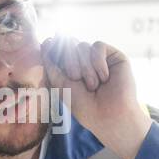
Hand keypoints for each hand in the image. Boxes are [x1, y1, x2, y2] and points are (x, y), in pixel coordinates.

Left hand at [41, 35, 151, 158]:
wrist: (109, 115)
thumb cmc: (84, 106)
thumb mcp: (61, 85)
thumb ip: (52, 64)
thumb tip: (45, 42)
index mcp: (70, 69)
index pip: (59, 50)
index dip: (55, 50)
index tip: (52, 51)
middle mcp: (84, 62)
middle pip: (69, 45)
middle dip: (70, 62)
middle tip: (76, 78)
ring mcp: (99, 59)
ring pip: (82, 46)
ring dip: (85, 67)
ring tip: (93, 85)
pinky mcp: (114, 56)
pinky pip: (98, 46)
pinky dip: (98, 62)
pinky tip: (104, 77)